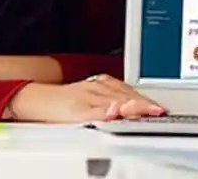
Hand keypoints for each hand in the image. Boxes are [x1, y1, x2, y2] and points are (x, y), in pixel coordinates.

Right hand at [9, 74, 164, 122]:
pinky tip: (115, 112)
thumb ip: (110, 101)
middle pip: (125, 96)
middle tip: (157, 111)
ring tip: (145, 111)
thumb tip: (131, 108)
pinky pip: (94, 110)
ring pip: (113, 100)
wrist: (37, 99)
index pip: (129, 92)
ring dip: (130, 105)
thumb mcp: (90, 99)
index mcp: (102, 85)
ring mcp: (87, 98)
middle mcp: (97, 89)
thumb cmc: (64, 102)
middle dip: (142, 104)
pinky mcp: (76, 110)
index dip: (145, 100)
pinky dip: (106, 111)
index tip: (160, 108)